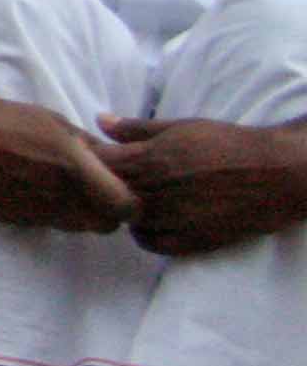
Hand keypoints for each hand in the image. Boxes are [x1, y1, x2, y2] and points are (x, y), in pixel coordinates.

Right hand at [0, 96, 136, 233]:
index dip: (130, 203)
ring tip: (67, 189)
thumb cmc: (12, 119)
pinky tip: (38, 190)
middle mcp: (58, 196)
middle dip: (109, 212)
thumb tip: (119, 160)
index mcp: (73, 168)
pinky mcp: (17, 219)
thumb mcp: (58, 122)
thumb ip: (92, 146)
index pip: (125, 207)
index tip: (124, 190)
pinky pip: (49, 224)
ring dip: (82, 214)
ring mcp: (36, 211)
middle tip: (99, 192)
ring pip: (79, 228)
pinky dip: (54, 213)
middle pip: (106, 225)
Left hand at [99, 117, 306, 255]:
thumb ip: (136, 128)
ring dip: (126, 211)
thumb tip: (100, 121)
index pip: (98, 164)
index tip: (94, 159)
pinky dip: (146, 234)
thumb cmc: (226, 144)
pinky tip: (153, 221)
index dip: (91, 162)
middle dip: (105, 187)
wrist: (274, 173)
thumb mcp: (179, 127)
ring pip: (128, 221)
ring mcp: (175, 219)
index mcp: (151, 159)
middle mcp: (158, 191)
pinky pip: (153, 244)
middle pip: (108, 194)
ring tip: (136, 199)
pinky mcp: (194, 240)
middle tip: (111, 182)